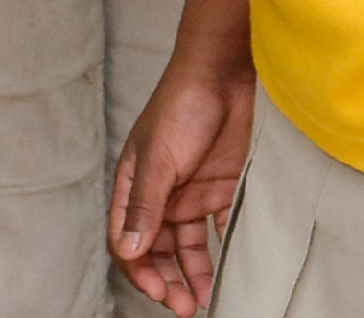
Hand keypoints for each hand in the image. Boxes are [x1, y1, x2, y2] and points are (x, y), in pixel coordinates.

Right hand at [110, 55, 254, 317]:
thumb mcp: (159, 157)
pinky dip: (225, 248)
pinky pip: (223, 226)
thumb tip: (130, 251)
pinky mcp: (225, 185)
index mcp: (136, 186)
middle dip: (168, 280)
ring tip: (205, 298)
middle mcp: (163, 194)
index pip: (129, 240)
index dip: (141, 270)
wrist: (227, 70)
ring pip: (189, 245)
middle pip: (159, 250)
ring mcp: (194, 191)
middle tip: (184, 306)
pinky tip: (234, 267)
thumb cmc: (182, 105)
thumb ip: (145, 206)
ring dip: (194, 273)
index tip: (160, 292)